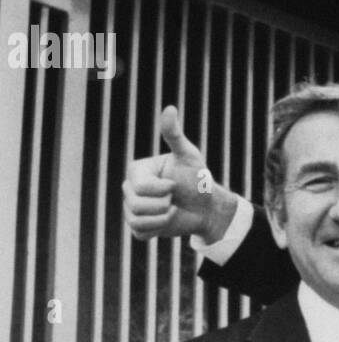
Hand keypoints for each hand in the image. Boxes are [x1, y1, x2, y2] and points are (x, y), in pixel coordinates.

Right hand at [123, 107, 236, 242]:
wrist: (206, 207)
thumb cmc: (198, 179)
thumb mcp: (189, 156)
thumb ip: (175, 135)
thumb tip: (169, 108)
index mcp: (137, 170)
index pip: (138, 187)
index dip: (161, 190)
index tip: (175, 185)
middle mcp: (130, 188)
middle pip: (135, 205)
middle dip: (163, 204)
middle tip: (174, 198)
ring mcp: (132, 208)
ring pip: (136, 220)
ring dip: (162, 218)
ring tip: (172, 209)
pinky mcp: (139, 226)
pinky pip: (139, 233)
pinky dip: (158, 230)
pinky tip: (167, 220)